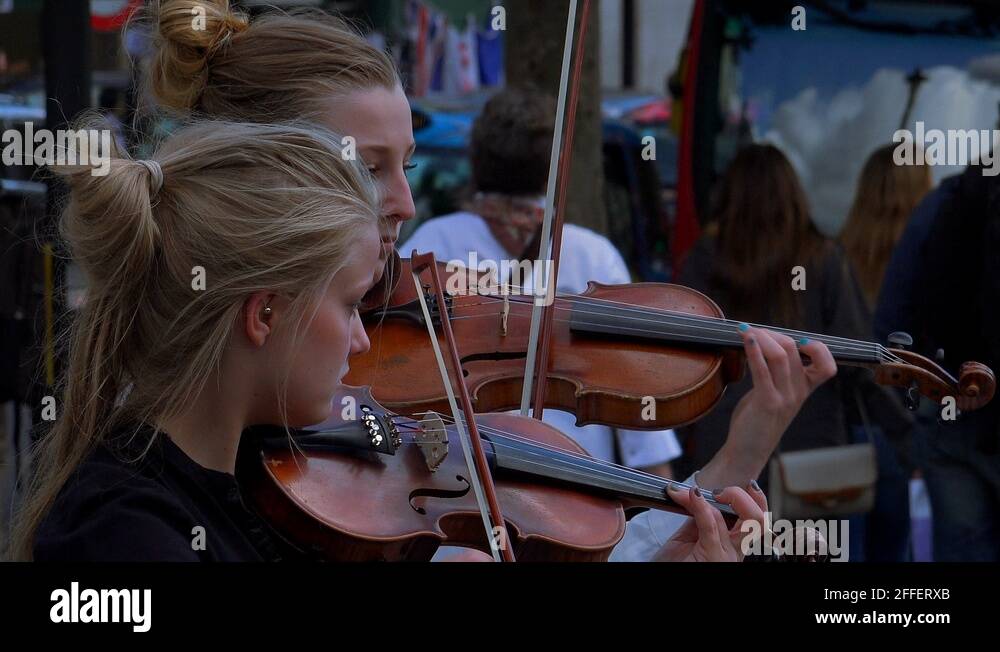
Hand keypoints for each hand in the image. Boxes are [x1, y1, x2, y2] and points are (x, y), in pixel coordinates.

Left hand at [654, 483, 768, 561]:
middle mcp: (735, 551)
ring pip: (744, 521)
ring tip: (695, 492)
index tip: (749, 485)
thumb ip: (700, 516)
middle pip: (759, 520)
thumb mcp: (690, 534)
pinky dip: (701, 506)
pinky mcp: (712, 556)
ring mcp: (726, 555)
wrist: (657, 575)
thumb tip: (699, 493)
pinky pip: (711, 525)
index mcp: (734, 545)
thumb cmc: (674, 562)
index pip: (758, 520)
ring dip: (720, 498)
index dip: (758, 500)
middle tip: (721, 491)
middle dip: (744, 497)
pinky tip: (691, 496)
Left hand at [699, 327, 835, 487]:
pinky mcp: (767, 403)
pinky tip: (745, 338)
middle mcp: (798, 393)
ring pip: (781, 356)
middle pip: (794, 350)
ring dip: (763, 337)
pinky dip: (754, 351)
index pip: (827, 365)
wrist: (748, 451)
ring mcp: (784, 398)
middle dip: (774, 334)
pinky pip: (763, 370)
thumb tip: (765, 345)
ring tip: (747, 331)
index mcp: (804, 390)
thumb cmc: (758, 420)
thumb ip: (775, 374)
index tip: (796, 339)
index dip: (817, 347)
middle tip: (755, 330)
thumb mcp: (773, 394)